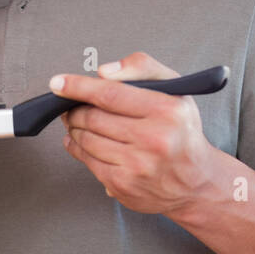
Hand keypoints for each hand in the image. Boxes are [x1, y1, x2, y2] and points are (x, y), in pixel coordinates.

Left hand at [49, 51, 214, 214]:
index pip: (110, 94)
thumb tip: (103, 73)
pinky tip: (81, 141)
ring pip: (87, 140)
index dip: (78, 87)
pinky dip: (78, 148)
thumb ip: (142, 68)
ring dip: (75, 129)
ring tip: (78, 123)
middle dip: (75, 110)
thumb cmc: (181, 130)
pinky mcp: (123, 185)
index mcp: (167, 111)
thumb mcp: (175, 89)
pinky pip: (88, 161)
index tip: (57, 83)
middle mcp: (154, 140)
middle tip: (71, 107)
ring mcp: (138, 166)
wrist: (196, 183)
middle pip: (93, 118)